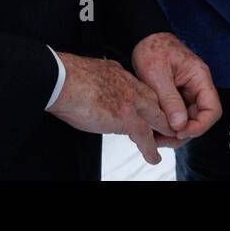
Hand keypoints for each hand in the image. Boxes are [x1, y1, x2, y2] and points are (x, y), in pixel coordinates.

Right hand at [47, 52, 173, 164]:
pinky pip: (145, 136)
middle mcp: (129, 85)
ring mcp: (130, 101)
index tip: (147, 109)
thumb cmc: (66, 77)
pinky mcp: (126, 117)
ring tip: (168, 141)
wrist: (61, 80)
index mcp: (119, 72)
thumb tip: (97, 90)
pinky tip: (154, 158)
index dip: (145, 100)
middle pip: (153, 101)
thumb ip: (99, 80)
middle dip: (160, 114)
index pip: (139, 88)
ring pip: (155, 117)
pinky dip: (150, 149)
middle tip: (166, 126)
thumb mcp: (88, 72)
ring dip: (162, 131)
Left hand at [131, 31, 221, 148]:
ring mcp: (187, 92)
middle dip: (183, 133)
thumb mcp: (157, 74)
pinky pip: (176, 115)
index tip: (180, 132)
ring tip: (153, 136)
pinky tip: (152, 128)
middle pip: (200, 118)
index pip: (212, 109)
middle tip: (161, 140)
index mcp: (199, 78)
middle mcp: (197, 87)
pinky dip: (166, 124)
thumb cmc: (152, 49)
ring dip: (173, 131)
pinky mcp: (176, 96)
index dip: (200, 126)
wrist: (144, 37)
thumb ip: (170, 100)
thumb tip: (180, 126)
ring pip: (187, 120)